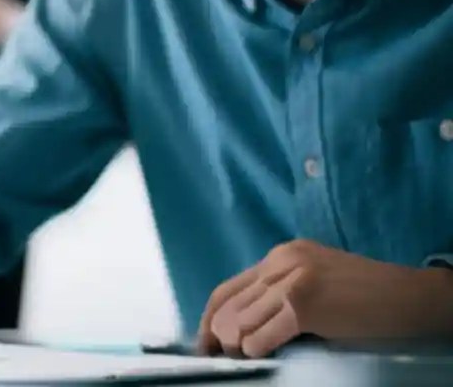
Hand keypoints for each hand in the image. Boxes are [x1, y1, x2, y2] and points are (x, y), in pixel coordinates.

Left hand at [197, 240, 452, 357]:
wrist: (411, 297)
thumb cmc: (367, 297)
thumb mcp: (313, 282)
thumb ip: (279, 294)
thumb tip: (241, 328)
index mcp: (280, 256)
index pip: (227, 288)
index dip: (209, 318)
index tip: (204, 343)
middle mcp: (280, 262)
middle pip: (226, 305)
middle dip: (218, 337)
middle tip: (222, 359)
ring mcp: (291, 282)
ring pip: (237, 322)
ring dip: (236, 347)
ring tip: (248, 358)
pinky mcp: (303, 305)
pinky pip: (260, 337)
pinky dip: (256, 351)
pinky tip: (266, 356)